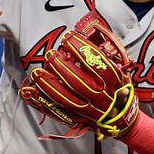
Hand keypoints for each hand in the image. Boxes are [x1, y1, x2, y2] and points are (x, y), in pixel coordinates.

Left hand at [18, 14, 138, 139]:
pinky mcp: (80, 119)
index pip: (98, 64)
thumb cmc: (121, 91)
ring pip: (67, 99)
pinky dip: (42, 103)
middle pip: (79, 81)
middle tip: (50, 54)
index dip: (81, 49)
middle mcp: (102, 97)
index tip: (69, 38)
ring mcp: (90, 110)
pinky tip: (29, 93)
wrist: (124, 121)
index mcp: (115, 82)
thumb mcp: (122, 71)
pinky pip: (59, 112)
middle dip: (61, 66)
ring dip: (49, 85)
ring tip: (37, 74)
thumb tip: (93, 32)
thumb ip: (108, 54)